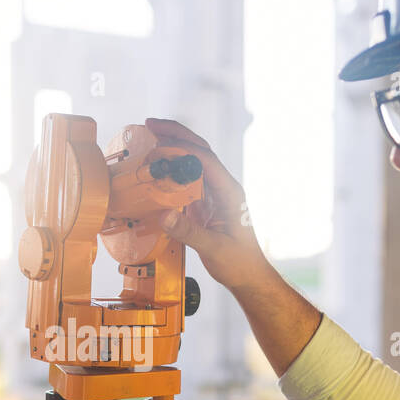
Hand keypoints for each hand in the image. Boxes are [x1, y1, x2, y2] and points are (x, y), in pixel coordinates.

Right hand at [144, 117, 275, 294]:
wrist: (248, 275)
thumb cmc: (239, 262)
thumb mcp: (214, 248)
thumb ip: (190, 232)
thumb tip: (165, 215)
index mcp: (230, 192)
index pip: (205, 161)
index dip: (181, 150)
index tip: (158, 148)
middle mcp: (223, 187)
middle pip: (200, 150)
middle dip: (176, 134)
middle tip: (151, 124)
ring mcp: (214, 193)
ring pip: (194, 160)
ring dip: (174, 144)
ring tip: (151, 135)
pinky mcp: (205, 202)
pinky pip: (188, 177)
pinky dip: (172, 166)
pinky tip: (158, 165)